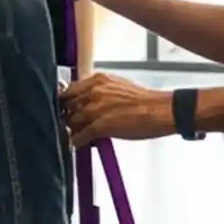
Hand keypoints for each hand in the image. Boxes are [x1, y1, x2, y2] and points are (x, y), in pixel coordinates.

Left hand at [59, 73, 173, 146]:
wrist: (158, 110)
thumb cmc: (143, 100)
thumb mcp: (117, 85)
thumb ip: (100, 90)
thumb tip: (90, 99)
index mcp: (98, 80)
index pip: (70, 89)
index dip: (67, 101)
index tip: (66, 107)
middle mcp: (93, 92)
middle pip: (67, 105)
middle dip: (68, 115)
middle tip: (71, 122)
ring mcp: (94, 110)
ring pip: (71, 121)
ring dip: (72, 129)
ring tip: (77, 134)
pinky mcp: (98, 126)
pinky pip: (78, 136)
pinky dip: (76, 141)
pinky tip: (78, 144)